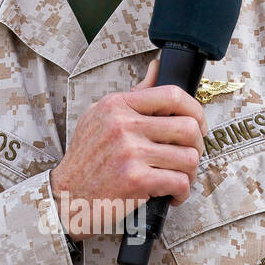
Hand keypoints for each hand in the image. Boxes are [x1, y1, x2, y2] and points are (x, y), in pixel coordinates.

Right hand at [49, 59, 208, 238]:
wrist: (66, 196)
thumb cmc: (86, 159)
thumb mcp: (100, 117)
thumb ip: (133, 95)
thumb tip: (157, 67)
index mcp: (117, 105)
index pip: (172, 95)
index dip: (195, 110)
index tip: (198, 125)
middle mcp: (123, 125)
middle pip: (188, 127)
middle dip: (197, 146)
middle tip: (190, 158)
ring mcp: (130, 152)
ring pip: (188, 158)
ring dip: (190, 173)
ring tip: (179, 179)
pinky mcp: (136, 180)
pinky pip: (180, 182)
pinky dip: (182, 192)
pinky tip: (172, 195)